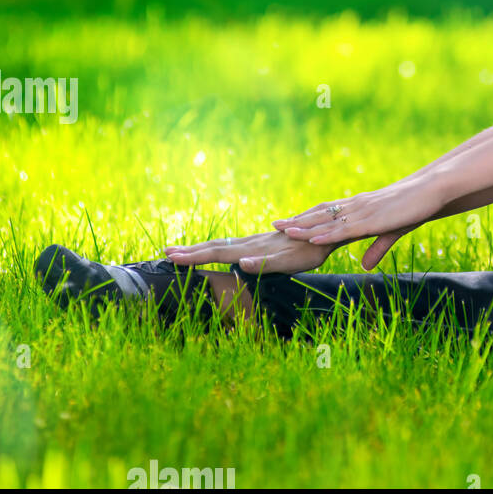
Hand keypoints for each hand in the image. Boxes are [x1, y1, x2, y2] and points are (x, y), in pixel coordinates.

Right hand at [163, 229, 332, 274]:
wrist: (328, 230)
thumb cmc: (312, 250)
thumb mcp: (291, 260)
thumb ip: (266, 263)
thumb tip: (241, 263)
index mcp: (253, 249)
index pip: (218, 253)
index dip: (195, 256)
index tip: (171, 257)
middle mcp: (251, 244)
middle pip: (215, 247)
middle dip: (190, 251)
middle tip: (164, 251)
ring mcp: (256, 243)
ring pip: (223, 245)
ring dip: (199, 249)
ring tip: (178, 250)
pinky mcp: (262, 244)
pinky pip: (233, 247)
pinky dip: (216, 250)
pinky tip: (212, 252)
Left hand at [273, 183, 436, 269]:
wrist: (431, 189)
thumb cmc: (414, 206)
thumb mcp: (392, 231)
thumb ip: (377, 248)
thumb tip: (364, 266)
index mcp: (360, 207)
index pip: (328, 212)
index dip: (308, 217)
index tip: (290, 222)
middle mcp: (356, 207)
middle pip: (321, 214)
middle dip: (298, 220)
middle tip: (275, 224)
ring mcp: (362, 212)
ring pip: (328, 221)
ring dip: (305, 227)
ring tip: (284, 231)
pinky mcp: (371, 220)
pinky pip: (344, 229)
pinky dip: (326, 234)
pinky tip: (311, 238)